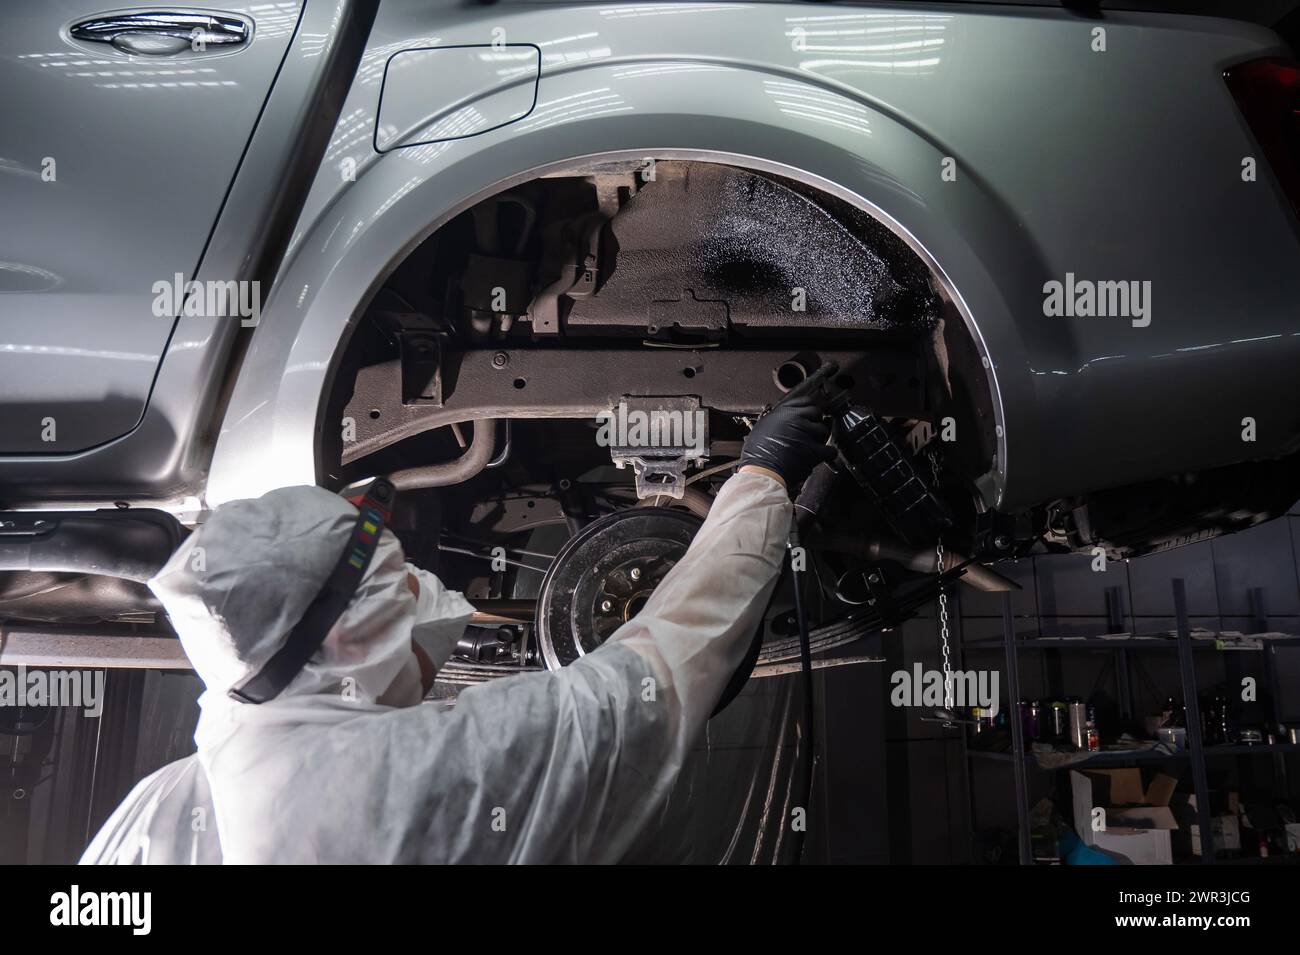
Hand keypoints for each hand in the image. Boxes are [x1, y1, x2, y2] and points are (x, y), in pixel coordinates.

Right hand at [739, 363, 838, 490]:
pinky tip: (822, 456)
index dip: (810, 409)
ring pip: (824, 431)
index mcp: (783, 412)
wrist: (762, 471)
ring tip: (813, 446)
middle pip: (817, 413)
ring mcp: (806, 433)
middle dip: (816, 422)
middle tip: (812, 432)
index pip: (805, 401)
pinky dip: (828, 454)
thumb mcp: (762, 428)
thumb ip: (776, 420)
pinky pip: (830, 449)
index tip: (811, 414)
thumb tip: (783, 419)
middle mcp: (796, 418)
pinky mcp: (814, 450)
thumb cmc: (758, 454)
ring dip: (820, 439)